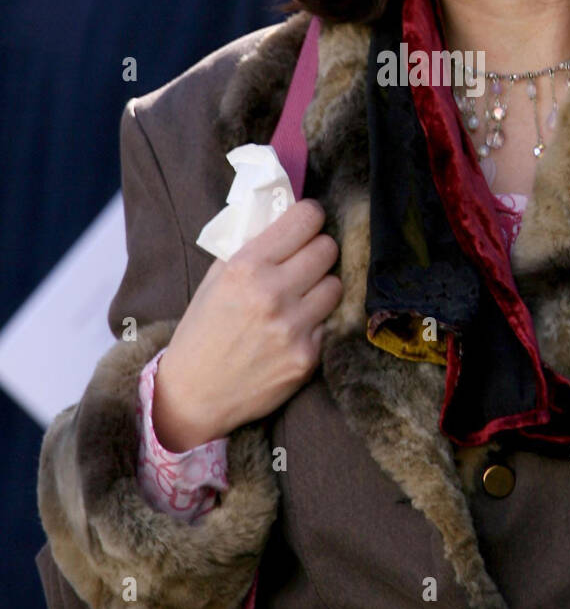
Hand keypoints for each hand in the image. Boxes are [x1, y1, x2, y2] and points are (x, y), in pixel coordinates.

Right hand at [151, 199, 341, 450]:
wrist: (194, 395)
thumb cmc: (203, 330)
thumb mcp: (216, 277)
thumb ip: (252, 245)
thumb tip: (286, 213)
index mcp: (247, 267)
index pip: (307, 219)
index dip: (310, 217)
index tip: (307, 222)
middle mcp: (273, 294)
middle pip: (328, 248)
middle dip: (318, 250)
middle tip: (304, 260)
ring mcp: (294, 328)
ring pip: (335, 285)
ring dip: (321, 287)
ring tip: (299, 296)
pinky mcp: (308, 357)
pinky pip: (329, 322)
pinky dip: (315, 322)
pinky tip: (292, 329)